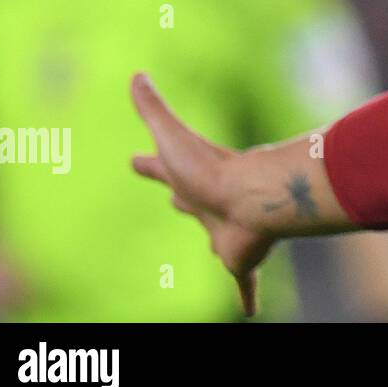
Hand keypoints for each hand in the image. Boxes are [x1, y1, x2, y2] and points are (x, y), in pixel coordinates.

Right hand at [130, 72, 273, 316]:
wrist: (253, 199)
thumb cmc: (210, 169)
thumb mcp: (172, 136)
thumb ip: (154, 108)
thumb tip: (136, 73)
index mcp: (192, 177)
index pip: (165, 167)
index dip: (150, 164)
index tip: (134, 160)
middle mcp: (210, 202)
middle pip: (192, 199)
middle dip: (181, 196)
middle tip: (172, 197)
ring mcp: (226, 230)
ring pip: (219, 237)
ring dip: (216, 239)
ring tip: (215, 249)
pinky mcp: (240, 259)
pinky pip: (244, 282)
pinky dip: (246, 295)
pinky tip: (250, 313)